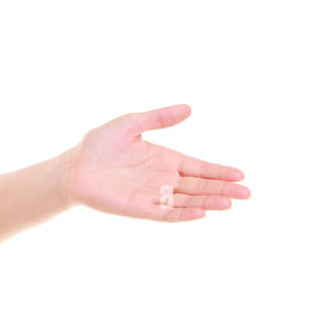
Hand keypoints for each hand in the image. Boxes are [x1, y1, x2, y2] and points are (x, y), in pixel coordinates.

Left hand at [65, 104, 248, 220]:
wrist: (73, 166)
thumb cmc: (99, 145)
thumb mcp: (131, 124)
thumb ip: (159, 118)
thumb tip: (189, 108)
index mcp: (165, 159)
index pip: (199, 168)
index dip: (219, 172)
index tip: (241, 175)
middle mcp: (163, 179)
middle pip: (199, 186)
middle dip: (223, 190)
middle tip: (247, 194)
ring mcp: (152, 195)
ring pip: (188, 201)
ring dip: (209, 202)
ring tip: (231, 204)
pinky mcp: (139, 208)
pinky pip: (165, 213)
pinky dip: (183, 214)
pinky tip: (201, 213)